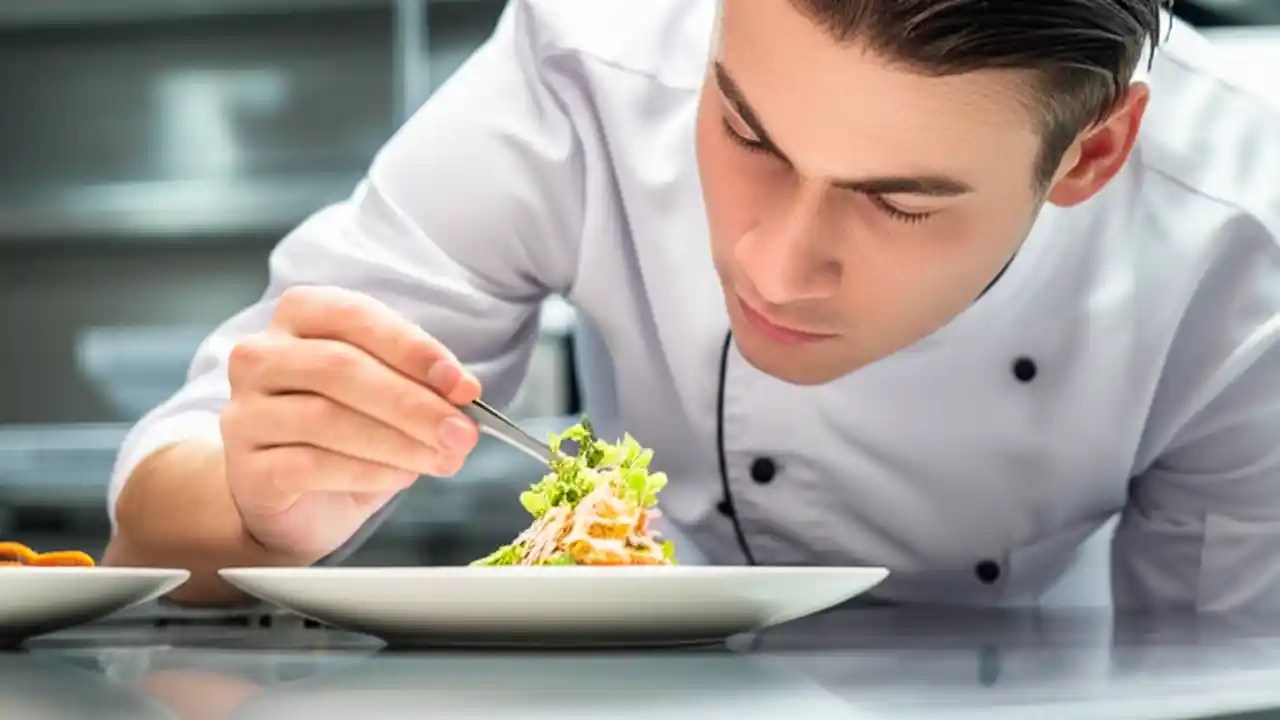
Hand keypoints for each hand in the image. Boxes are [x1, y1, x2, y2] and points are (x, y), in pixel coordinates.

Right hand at [220, 286, 481, 559]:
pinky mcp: (247, 467)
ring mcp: (246, 411)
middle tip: (462, 433)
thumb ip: (419, 385)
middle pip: (340, 367)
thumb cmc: (348, 434)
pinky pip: (310, 465)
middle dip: (413, 403)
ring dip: (399, 441)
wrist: (297, 502)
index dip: (413, 349)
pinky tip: (402, 477)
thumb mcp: (390, 397)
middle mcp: (261, 355)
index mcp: (300, 315)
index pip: (356, 317)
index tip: (463, 385)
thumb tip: (464, 391)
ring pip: (326, 418)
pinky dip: (367, 472)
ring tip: (443, 459)